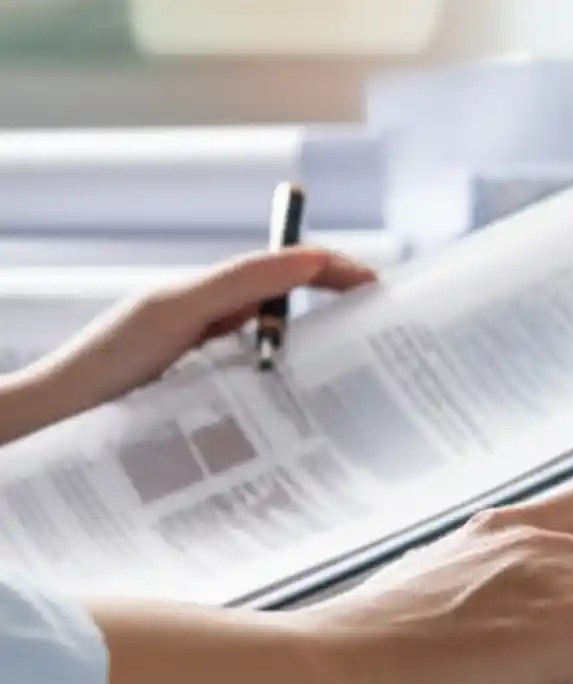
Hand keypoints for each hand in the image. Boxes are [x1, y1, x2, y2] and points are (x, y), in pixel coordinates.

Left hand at [1, 248, 374, 441]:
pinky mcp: (212, 394)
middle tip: (383, 325)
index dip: (335, 269)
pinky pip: (266, 379)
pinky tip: (308, 400)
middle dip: (338, 305)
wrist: (63, 414)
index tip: (378, 286)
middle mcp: (217, 320)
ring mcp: (214, 358)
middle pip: (293, 302)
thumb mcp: (179, 310)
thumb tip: (311, 256)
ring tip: (358, 363)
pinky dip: (294, 381)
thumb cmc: (111, 358)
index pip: (288, 266)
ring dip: (320, 347)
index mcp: (213, 293)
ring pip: (283, 342)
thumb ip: (242, 281)